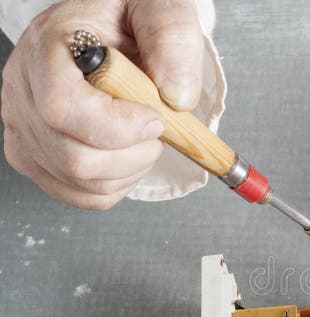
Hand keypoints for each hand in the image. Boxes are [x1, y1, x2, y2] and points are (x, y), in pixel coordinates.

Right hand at [2, 0, 203, 209]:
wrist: (115, 28)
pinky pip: (80, 195)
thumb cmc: (131, 17)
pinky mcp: (35, 154)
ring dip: (130, 169)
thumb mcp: (159, 9)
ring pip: (79, 181)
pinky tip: (127, 156)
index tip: (154, 118)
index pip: (63, 107)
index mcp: (49, 46)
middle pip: (72, 157)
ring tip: (144, 137)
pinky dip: (117, 185)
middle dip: (133, 155)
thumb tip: (176, 96)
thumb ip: (171, 40)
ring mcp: (24, 125)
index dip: (117, 127)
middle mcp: (24, 87)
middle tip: (157, 128)